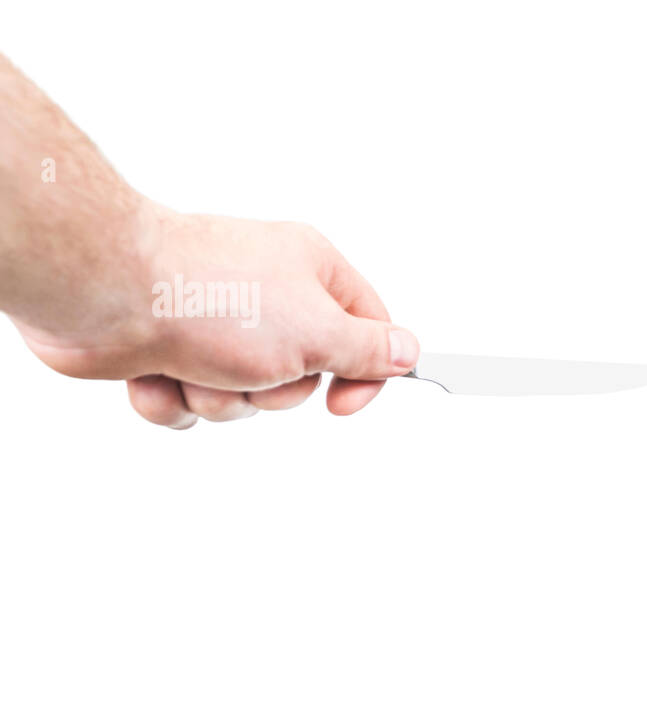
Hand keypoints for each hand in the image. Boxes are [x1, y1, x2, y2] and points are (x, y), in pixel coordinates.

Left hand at [9, 202, 419, 428]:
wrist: (105, 292)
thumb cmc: (213, 298)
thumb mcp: (316, 330)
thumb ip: (368, 349)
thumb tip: (409, 351)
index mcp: (311, 271)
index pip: (367, 328)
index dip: (363, 374)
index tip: (343, 405)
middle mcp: (267, 294)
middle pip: (302, 376)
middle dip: (271, 390)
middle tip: (252, 366)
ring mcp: (214, 323)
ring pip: (243, 397)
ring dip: (218, 397)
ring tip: (195, 364)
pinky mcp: (167, 349)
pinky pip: (190, 402)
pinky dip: (173, 398)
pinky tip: (157, 371)